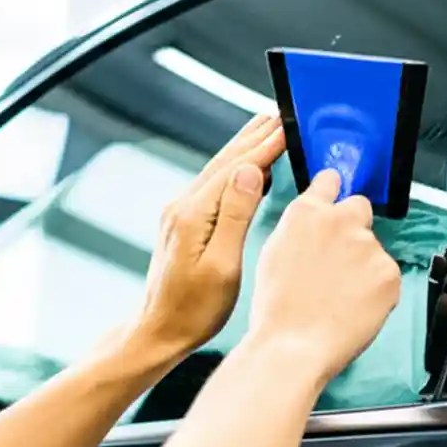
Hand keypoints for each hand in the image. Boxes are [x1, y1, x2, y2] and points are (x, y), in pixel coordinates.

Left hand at [135, 114, 285, 356]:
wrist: (159, 332)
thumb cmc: (193, 310)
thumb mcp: (222, 266)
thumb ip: (235, 215)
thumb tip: (250, 172)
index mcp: (193, 213)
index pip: (237, 168)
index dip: (265, 146)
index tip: (288, 126)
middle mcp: (182, 206)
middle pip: (225, 161)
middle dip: (254, 136)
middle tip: (280, 114)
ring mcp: (181, 213)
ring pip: (219, 170)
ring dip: (245, 148)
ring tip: (267, 129)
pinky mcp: (184, 223)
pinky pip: (214, 185)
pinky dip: (235, 169)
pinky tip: (248, 169)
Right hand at [246, 169, 401, 384]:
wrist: (292, 347)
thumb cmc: (276, 308)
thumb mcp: (274, 252)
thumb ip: (299, 229)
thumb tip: (314, 225)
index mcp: (306, 212)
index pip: (330, 181)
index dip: (334, 190)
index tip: (337, 195)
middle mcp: (340, 220)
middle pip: (359, 207)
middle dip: (354, 226)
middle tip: (340, 260)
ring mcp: (367, 245)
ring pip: (372, 248)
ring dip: (363, 265)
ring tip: (340, 297)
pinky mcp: (389, 272)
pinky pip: (386, 275)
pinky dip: (376, 290)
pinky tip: (354, 307)